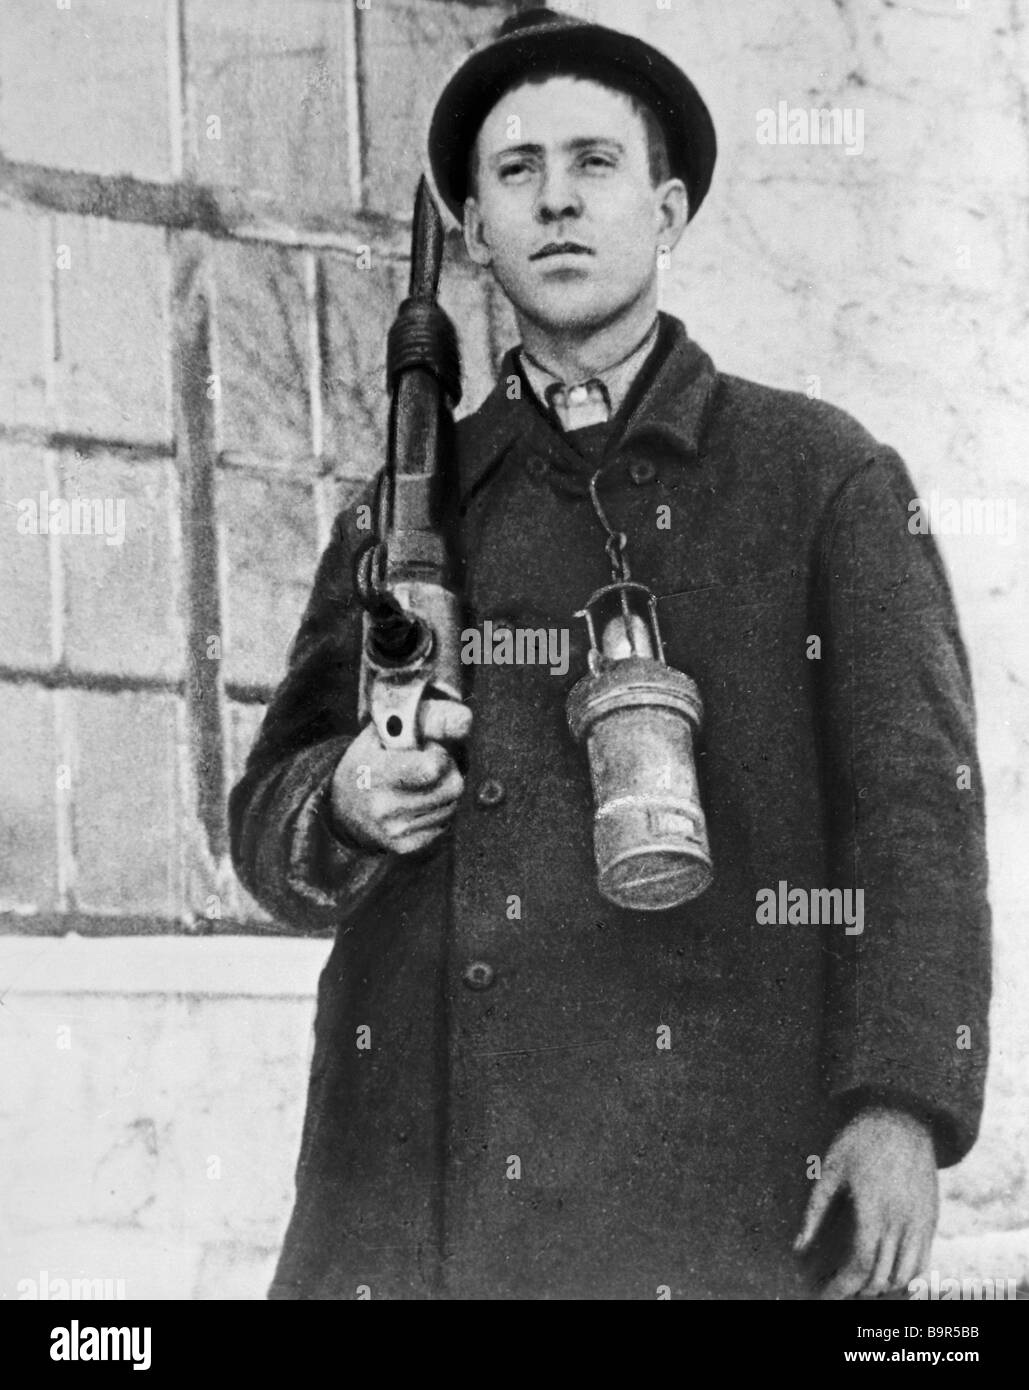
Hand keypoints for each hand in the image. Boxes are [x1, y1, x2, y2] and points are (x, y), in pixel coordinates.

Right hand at [330, 698, 472, 855]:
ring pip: (452, 806)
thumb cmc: (370, 760)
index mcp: (375, 772)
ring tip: (423, 785)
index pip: (432, 767)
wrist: (340, 809)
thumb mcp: (383, 732)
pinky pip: (445, 825)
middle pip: (453, 787)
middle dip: (450, 772)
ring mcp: (394, 831)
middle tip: (431, 766)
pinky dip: (439, 811)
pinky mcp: (405, 847)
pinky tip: (420, 803)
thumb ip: (424, 719)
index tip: (428, 749)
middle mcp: (383, 806)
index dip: (440, 754)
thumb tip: (466, 719)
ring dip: (446, 792)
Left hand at [795, 1106, 937, 1299]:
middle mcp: (901, 1221)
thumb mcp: (830, 1170)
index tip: (825, 1296)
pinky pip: (923, 1263)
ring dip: (881, 1288)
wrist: (902, 1116)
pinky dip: (907, 1280)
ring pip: (904, 1276)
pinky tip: (888, 1279)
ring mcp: (920, 1222)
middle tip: (837, 1291)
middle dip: (857, 1291)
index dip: (841, 1287)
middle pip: (880, 1276)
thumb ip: (814, 1212)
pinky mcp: (931, 1220)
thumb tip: (797, 1247)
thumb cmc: (859, 1140)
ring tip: (860, 1287)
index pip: (859, 1264)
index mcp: (873, 1209)